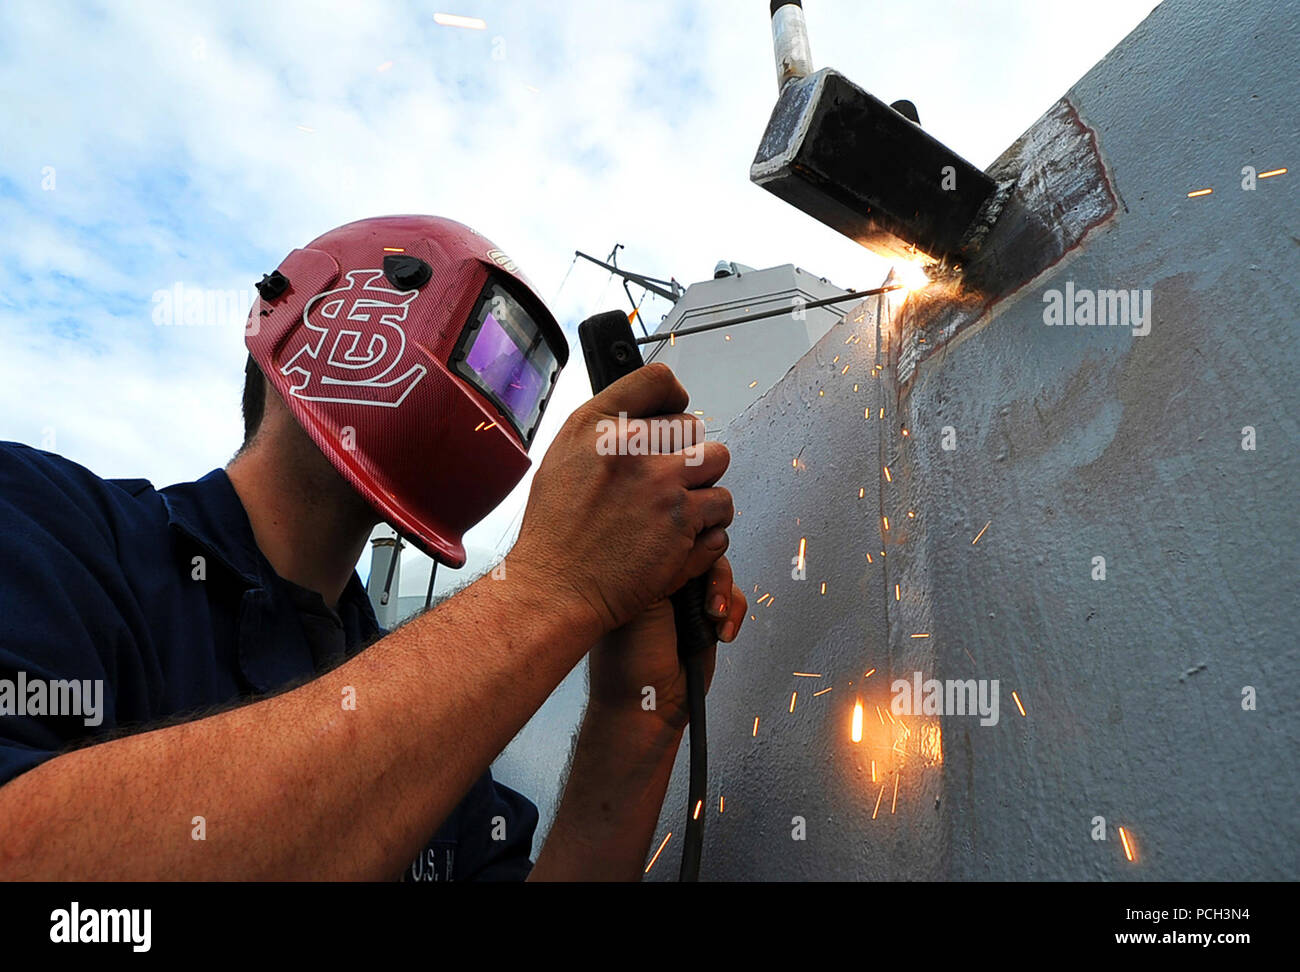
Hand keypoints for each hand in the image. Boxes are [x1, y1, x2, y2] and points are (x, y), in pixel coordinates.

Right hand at [508, 363, 733, 636]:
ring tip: (682, 509)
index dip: (673, 397)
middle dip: (685, 454)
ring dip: (704, 487)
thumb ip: (603, 432)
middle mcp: (632, 448)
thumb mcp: (563, 459)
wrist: (555, 589)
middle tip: (667, 481)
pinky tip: (684, 538)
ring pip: (717, 465)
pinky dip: (709, 527)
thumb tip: (640, 418)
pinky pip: (721, 512)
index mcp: (597, 426)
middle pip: (694, 428)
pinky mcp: (684, 523)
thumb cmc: (555, 533)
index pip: (657, 381)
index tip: (673, 414)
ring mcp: (663, 485)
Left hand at [588, 555, 747, 733]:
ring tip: (713, 615)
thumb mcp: (647, 604)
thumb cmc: (628, 660)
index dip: (688, 542)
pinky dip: (732, 613)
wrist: (647, 704)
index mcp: (638, 569)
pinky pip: (733, 600)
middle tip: (707, 593)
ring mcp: (686, 599)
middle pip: (701, 550)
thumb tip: (703, 538)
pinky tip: (720, 631)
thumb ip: (675, 570)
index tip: (700, 550)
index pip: (670, 539)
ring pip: (720, 572)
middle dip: (711, 569)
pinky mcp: (708, 617)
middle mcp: (663, 580)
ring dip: (723, 593)